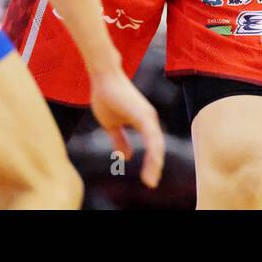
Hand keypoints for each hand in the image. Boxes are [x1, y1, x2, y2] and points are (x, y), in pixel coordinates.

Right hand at [89, 69, 165, 188]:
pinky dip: (153, 152)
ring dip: (155, 163)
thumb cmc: (107, 96)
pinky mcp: (143, 114)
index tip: (148, 179)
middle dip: (155, 167)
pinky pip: (152, 137)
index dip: (151, 162)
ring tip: (150, 180)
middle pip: (157, 148)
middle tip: (151, 183)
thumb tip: (126, 157)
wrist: (103, 77)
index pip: (152, 146)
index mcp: (144, 122)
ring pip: (157, 144)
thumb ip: (120, 140)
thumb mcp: (111, 124)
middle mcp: (150, 119)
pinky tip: (152, 163)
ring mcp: (148, 116)